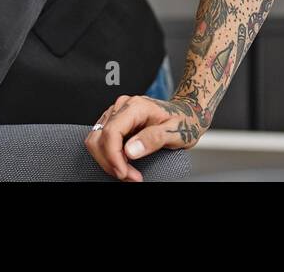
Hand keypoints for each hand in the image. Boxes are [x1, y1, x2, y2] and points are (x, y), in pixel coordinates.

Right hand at [85, 94, 204, 181]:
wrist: (187, 114)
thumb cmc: (183, 121)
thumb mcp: (175, 132)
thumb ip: (153, 139)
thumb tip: (130, 150)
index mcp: (136, 106)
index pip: (111, 132)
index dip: (113, 157)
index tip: (124, 173)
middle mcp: (123, 106)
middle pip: (99, 138)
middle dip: (111, 162)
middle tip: (129, 177)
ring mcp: (117, 112)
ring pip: (96, 140)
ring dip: (109, 161)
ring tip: (128, 172)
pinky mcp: (114, 121)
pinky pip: (101, 140)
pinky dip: (109, 156)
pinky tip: (125, 163)